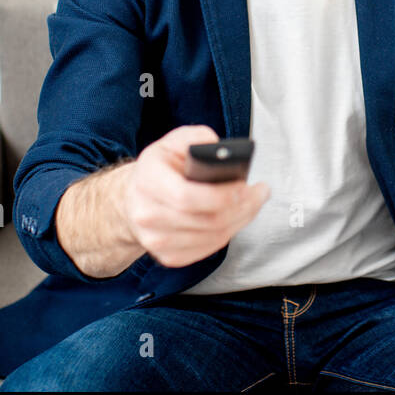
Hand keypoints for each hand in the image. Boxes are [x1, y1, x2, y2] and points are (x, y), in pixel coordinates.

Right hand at [121, 125, 270, 268]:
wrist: (133, 199)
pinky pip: (209, 248)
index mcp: (148, 180)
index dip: (222, 195)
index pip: (187, 197)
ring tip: (254, 203)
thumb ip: (198, 138)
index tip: (244, 185)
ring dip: (242, 220)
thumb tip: (222, 150)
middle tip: (260, 193)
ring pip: (213, 236)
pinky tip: (237, 218)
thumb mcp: (173, 142)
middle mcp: (148, 214)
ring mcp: (156, 240)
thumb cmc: (159, 169)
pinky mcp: (168, 256)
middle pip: (207, 220)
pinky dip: (230, 233)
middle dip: (243, 206)